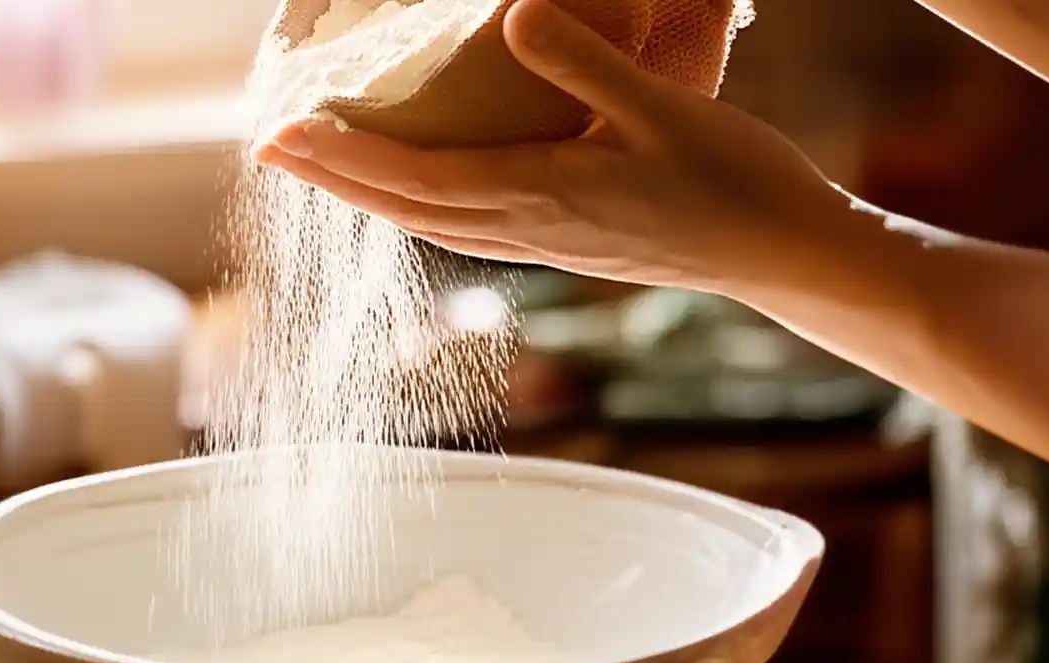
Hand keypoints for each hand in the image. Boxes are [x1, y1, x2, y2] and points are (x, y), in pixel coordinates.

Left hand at [256, 0, 852, 293]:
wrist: (778, 253)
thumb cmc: (731, 180)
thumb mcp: (662, 108)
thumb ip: (585, 63)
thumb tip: (514, 17)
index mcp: (541, 194)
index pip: (413, 178)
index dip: (341, 158)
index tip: (280, 136)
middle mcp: (527, 229)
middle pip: (403, 208)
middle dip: (332, 180)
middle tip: (269, 149)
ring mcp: (544, 244)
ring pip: (430, 224)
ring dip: (369, 198)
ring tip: (327, 169)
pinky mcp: (563, 246)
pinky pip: (466, 229)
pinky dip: (421, 210)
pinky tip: (417, 196)